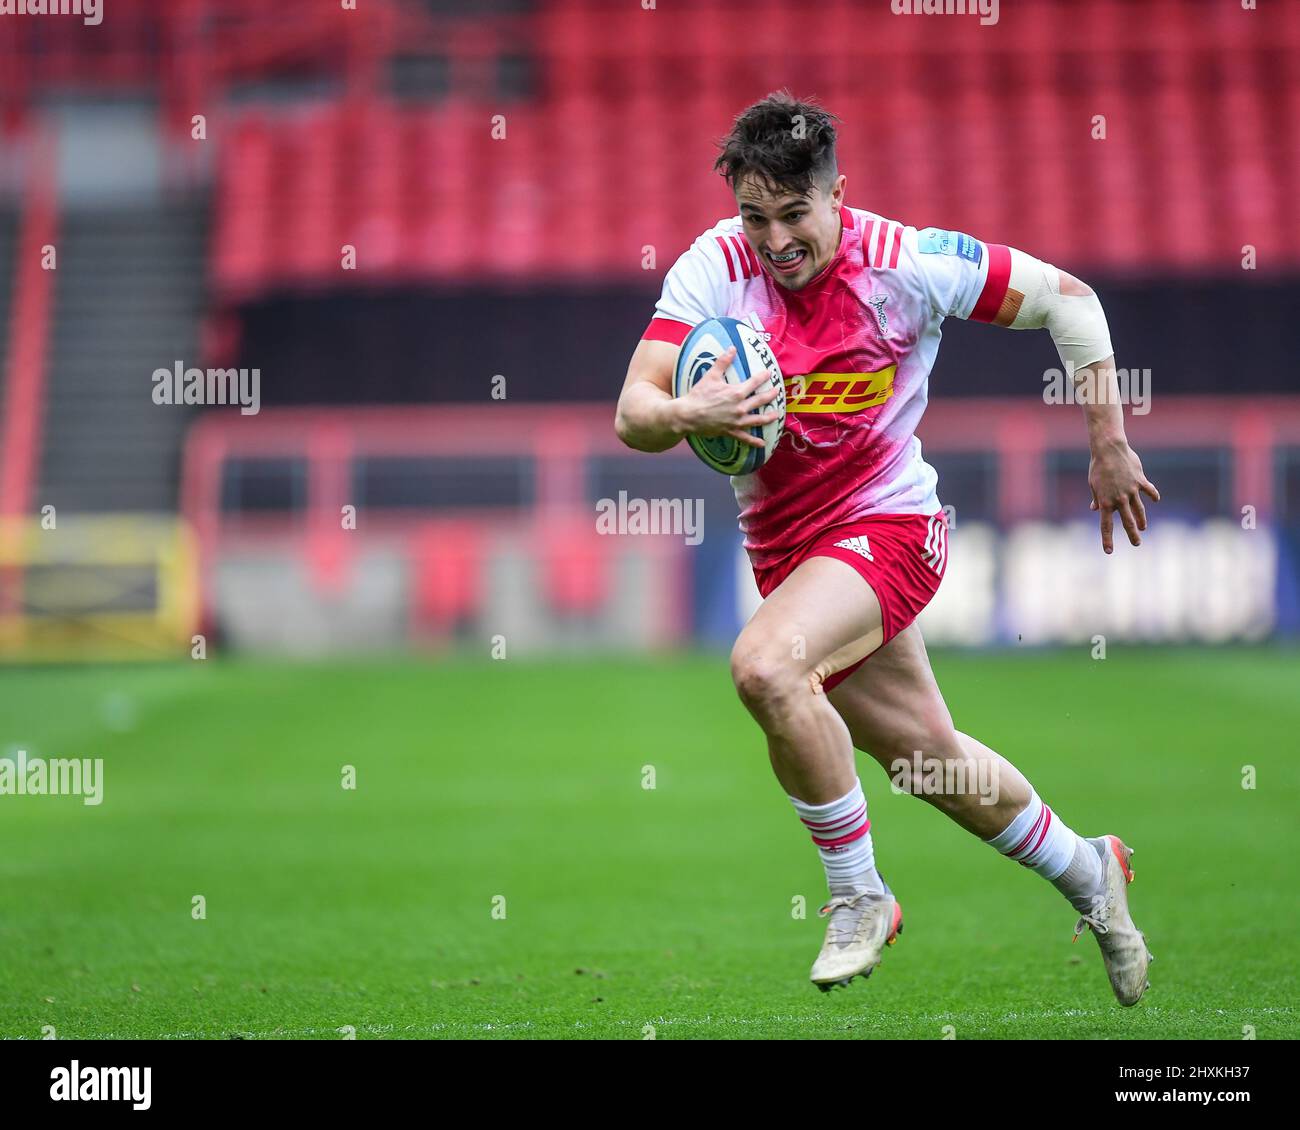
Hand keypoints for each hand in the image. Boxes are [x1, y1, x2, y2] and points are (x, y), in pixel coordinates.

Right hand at [676, 346, 781, 447]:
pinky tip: (763, 444)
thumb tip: (732, 348)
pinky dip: (754, 441)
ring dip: (768, 417)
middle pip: (760, 400)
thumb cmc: (698, 395)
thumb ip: (723, 362)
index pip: (754, 382)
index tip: (769, 373)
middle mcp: (740, 407)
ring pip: (757, 419)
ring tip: (776, 415)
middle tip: (777, 392)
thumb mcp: (711, 376)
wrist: (688, 415)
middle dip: (770, 395)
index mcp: (736, 392)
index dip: (763, 376)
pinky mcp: (731, 431)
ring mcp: (737, 421)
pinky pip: (745, 438)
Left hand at [1088, 438, 1160, 552]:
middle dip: (1133, 535)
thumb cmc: (1098, 467)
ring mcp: (1131, 490)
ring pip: (1139, 510)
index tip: (1109, 551)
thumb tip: (1094, 509)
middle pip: (1127, 522)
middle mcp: (1119, 499)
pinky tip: (1155, 500)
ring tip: (1143, 528)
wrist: (1109, 449)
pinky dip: (1153, 495)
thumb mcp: (1093, 485)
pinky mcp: (1140, 481)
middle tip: (1137, 544)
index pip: (1106, 525)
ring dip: (1142, 520)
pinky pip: (1149, 491)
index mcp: (1105, 502)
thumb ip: (1097, 499)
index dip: (1107, 539)